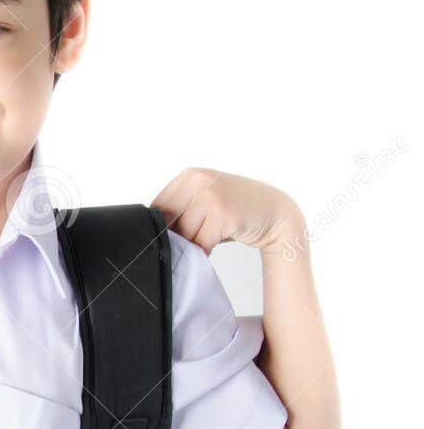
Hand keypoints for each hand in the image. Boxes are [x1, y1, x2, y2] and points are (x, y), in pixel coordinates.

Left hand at [150, 167, 303, 254]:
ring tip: (203, 244)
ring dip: (190, 247)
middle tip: (185, 247)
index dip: (161, 228)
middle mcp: (199, 180)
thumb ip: (183, 208)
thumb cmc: (237, 210)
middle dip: (175, 239)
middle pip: (169, 221)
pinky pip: (200, 242)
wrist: (275, 212)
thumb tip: (154, 232)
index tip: (167, 240)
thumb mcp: (206, 200)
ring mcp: (211, 196)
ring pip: (184, 233)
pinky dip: (202, 252)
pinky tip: (210, 250)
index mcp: (190, 175)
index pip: (159, 206)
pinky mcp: (222, 214)